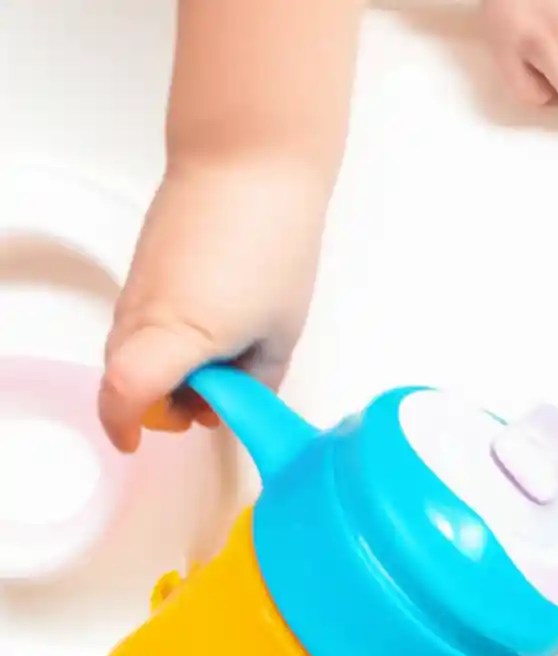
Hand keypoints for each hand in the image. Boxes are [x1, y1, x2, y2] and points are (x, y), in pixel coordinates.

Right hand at [98, 159, 329, 451]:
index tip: (143, 441)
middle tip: (218, 398)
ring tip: (232, 352)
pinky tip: (220, 321)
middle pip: (128, 381)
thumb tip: (233, 401)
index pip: (124, 393)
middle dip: (166, 403)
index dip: (124, 426)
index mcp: (176, 336)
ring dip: (171, 369)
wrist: (250, 160)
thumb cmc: (272, 242)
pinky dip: (170, 339)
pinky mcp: (143, 267)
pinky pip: (144, 321)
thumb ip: (256, 378)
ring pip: (135, 352)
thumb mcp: (282, 329)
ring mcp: (136, 288)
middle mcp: (141, 314)